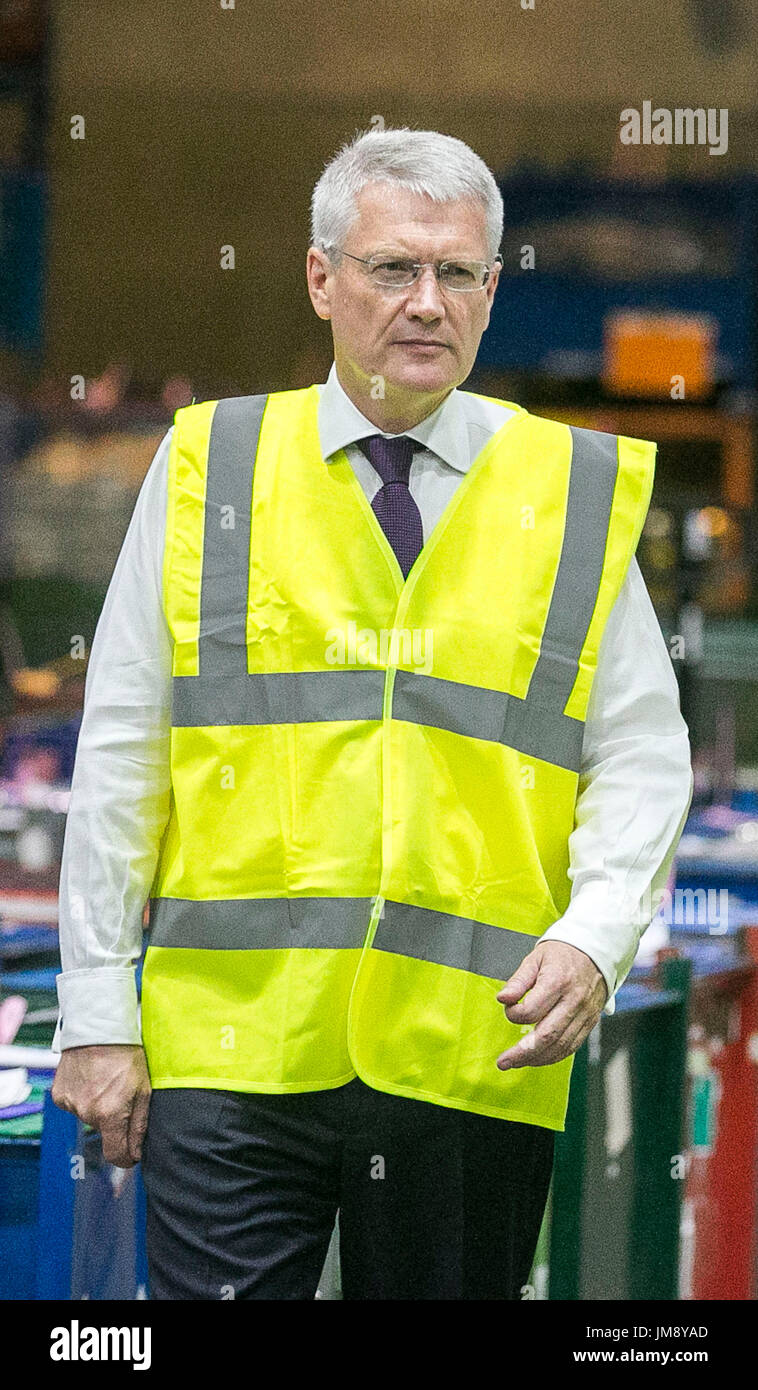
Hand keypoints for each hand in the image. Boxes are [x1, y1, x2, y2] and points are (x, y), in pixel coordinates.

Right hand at [51, 1044, 151, 1166]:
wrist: (98, 1030)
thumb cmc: (126, 1056)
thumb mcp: (143, 1090)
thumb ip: (139, 1125)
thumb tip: (135, 1153)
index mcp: (110, 1115)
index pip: (115, 1155)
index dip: (126, 1156)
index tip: (132, 1152)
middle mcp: (87, 1113)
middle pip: (104, 1131)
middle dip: (114, 1119)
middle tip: (121, 1094)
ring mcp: (71, 1104)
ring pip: (89, 1117)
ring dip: (97, 1106)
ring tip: (105, 1081)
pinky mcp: (60, 1095)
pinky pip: (74, 1105)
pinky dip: (82, 1097)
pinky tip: (90, 1079)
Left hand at [494, 940, 607, 1070]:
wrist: (595, 951)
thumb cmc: (562, 954)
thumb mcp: (535, 958)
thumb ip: (518, 980)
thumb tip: (503, 998)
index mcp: (558, 981)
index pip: (532, 1010)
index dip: (514, 1015)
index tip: (508, 1008)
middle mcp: (574, 1000)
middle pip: (548, 1035)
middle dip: (523, 1053)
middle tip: (504, 1061)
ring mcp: (585, 1013)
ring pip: (561, 1046)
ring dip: (536, 1059)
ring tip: (517, 1062)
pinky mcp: (590, 1022)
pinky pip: (572, 1046)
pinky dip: (554, 1056)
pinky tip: (538, 1058)